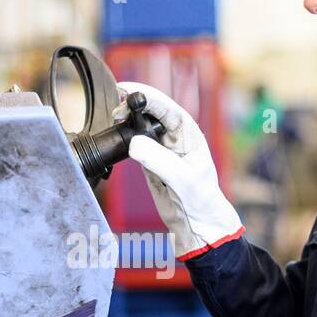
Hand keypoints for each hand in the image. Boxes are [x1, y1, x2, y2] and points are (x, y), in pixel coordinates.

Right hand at [118, 82, 244, 261]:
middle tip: (116, 108)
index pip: (167, 108)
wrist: (197, 225)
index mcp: (189, 134)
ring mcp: (161, 149)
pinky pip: (135, 144)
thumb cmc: (202, 201)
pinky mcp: (150, 162)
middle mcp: (174, 137)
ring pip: (141, 126)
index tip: (128, 91)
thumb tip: (135, 143)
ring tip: (114, 118)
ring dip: (127, 120)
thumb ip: (160, 160)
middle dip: (133, 104)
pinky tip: (117, 136)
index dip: (148, 96)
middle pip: (152, 111)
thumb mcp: (183, 180)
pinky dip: (124, 137)